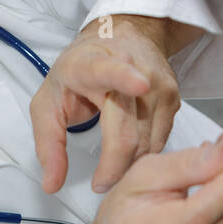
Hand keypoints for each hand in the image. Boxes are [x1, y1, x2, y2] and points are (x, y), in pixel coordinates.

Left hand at [33, 15, 186, 195]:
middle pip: (129, 132)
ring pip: (148, 143)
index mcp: (94, 65)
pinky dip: (144, 154)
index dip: (126, 78)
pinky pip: (160, 142)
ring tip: (112, 163)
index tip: (139, 85)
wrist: (120, 38)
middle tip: (100, 182)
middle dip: (114, 167)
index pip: (112, 71)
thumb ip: (48, 145)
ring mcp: (158, 85)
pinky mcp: (174, 98)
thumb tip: (52, 185)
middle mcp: (134, 70)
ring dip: (130, 164)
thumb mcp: (48, 103)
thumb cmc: (79, 71)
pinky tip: (129, 150)